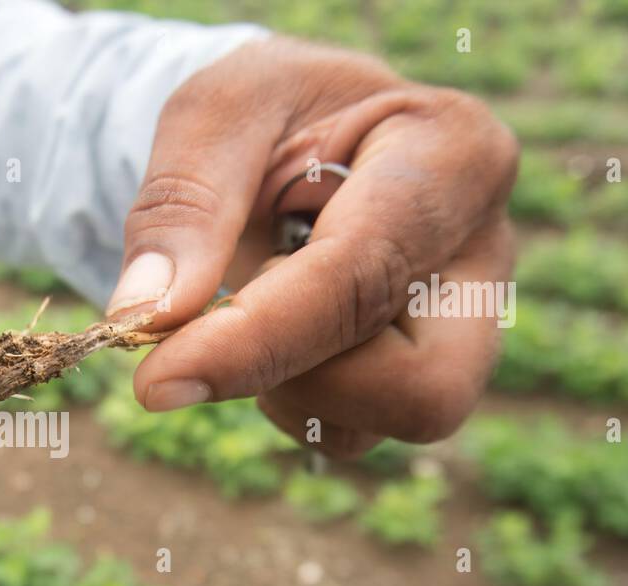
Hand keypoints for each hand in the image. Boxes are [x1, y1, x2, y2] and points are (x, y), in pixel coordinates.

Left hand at [109, 36, 518, 457]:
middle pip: (420, 389)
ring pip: (372, 423)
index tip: (154, 378)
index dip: (256, 339)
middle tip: (212, 316)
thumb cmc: (267, 111)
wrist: (298, 132)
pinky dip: (281, 394)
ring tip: (254, 287)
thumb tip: (145, 314)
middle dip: (293, 374)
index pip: (362, 276)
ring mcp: (464, 330)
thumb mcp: (216, 114)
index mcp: (455, 157)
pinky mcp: (423, 377)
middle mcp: (482, 257)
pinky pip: (344, 432)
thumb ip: (182, 203)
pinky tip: (269, 328)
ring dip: (276, 382)